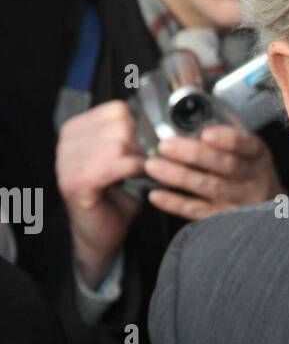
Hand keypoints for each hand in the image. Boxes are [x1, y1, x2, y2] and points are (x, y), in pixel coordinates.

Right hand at [56, 100, 146, 288]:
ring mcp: (67, 160)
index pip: (118, 109)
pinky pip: (115, 163)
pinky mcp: (76, 181)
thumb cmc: (116, 196)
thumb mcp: (125, 159)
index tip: (149, 146)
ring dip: (140, 159)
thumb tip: (166, 121)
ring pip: (120, 142)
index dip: (141, 127)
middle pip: (120, 124)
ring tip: (144, 173)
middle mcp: (67, 140)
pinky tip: (140, 178)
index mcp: (77, 129)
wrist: (100, 234)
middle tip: (149, 163)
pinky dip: (135, 170)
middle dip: (142, 144)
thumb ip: (136, 137)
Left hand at [145, 124, 282, 221]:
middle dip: (194, 155)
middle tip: (165, 146)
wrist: (268, 206)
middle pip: (226, 166)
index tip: (206, 133)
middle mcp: (254, 178)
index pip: (247, 145)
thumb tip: (190, 108)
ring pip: (212, 188)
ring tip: (154, 167)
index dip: (228, 140)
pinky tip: (157, 195)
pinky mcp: (227, 220)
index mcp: (257, 155)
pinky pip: (200, 212)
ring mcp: (242, 202)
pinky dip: (177, 204)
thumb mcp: (247, 150)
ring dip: (181, 177)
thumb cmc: (248, 170)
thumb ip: (223, 135)